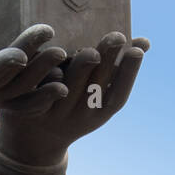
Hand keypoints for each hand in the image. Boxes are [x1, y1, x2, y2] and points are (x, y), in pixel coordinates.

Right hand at [0, 20, 67, 162]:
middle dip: (33, 58)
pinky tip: (61, 82)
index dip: (3, 63)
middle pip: (10, 79)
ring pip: (20, 90)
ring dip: (43, 74)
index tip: (22, 51)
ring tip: (65, 53)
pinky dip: (41, 94)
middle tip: (52, 33)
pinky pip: (21, 99)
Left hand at [0, 33, 149, 165]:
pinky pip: (39, 92)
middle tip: (117, 37)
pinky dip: (48, 76)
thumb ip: (116, 69)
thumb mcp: (98, 94)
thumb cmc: (73, 105)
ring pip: (68, 90)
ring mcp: (53, 114)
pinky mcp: (29, 109)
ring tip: (91, 49)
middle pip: (94, 88)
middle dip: (107, 62)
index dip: (129, 73)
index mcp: (98, 113)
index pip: (118, 95)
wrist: (33, 138)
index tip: (137, 49)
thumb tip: (145, 41)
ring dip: (80, 69)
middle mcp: (79, 116)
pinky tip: (55, 57)